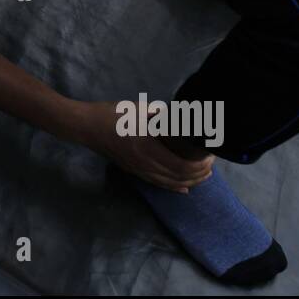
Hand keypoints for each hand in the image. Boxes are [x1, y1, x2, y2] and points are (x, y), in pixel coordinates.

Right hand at [74, 101, 214, 192]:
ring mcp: (138, 170)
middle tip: (211, 164)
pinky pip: (157, 184)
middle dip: (198, 174)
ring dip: (189, 182)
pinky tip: (183, 188)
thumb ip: (162, 116)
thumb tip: (183, 116)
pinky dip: (173, 187)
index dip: (199, 165)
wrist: (87, 127)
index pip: (181, 165)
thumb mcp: (140, 110)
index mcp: (147, 147)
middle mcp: (144, 163)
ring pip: (169, 183)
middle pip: (178, 177)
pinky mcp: (133, 172)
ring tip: (203, 177)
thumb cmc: (112, 115)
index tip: (210, 155)